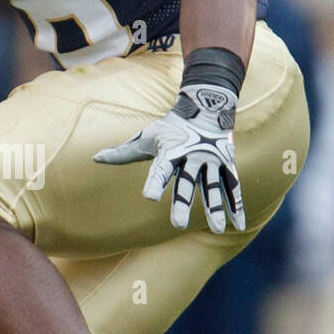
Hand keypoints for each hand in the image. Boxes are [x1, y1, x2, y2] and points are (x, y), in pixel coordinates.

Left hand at [93, 83, 245, 232]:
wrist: (207, 105)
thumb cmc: (170, 127)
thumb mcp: (146, 137)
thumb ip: (123, 153)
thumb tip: (96, 158)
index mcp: (171, 152)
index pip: (160, 170)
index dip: (155, 182)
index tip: (149, 196)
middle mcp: (192, 158)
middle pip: (186, 183)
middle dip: (183, 203)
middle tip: (177, 225)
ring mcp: (212, 162)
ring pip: (213, 187)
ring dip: (215, 208)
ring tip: (216, 229)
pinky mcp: (226, 165)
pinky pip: (232, 189)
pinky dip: (235, 206)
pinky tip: (237, 225)